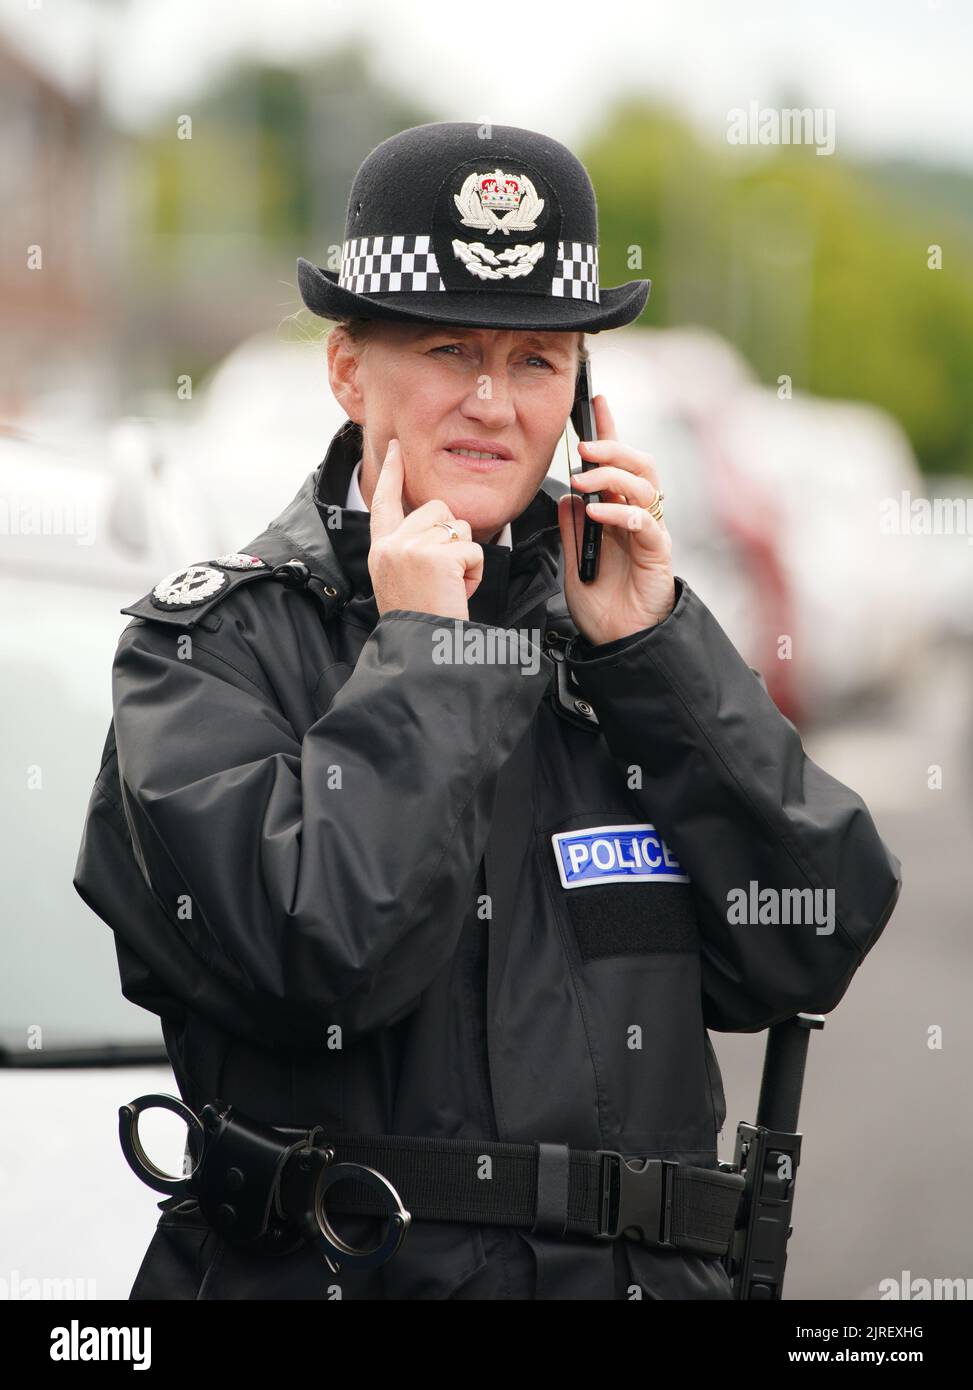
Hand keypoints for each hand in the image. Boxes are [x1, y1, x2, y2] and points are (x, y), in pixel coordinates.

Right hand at [368, 438, 483, 619]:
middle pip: (437, 509)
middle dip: (452, 537)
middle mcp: (392, 544)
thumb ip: (411, 548)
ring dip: (464, 558)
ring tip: (449, 588)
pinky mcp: (437, 557)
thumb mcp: (400, 579)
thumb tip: (438, 522)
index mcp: (381, 549)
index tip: (394, 447)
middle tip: (443, 577)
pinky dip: (474, 574)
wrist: (420, 649)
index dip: (392, 472)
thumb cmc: (419, 621)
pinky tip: (457, 593)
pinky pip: (473, 551)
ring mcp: (413, 548)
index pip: (384, 501)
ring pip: (459, 528)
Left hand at [556, 395, 675, 644]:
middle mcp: (639, 517)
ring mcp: (651, 533)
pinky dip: (619, 512)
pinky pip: (645, 523)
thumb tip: (566, 495)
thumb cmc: (602, 604)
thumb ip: (571, 527)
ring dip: (612, 476)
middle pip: (639, 464)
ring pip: (645, 485)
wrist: (620, 642)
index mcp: (618, 513)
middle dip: (613, 446)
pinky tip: (597, 513)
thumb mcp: (574, 560)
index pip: (617, 463)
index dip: (610, 429)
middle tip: (583, 446)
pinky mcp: (658, 554)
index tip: (597, 401)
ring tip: (583, 480)